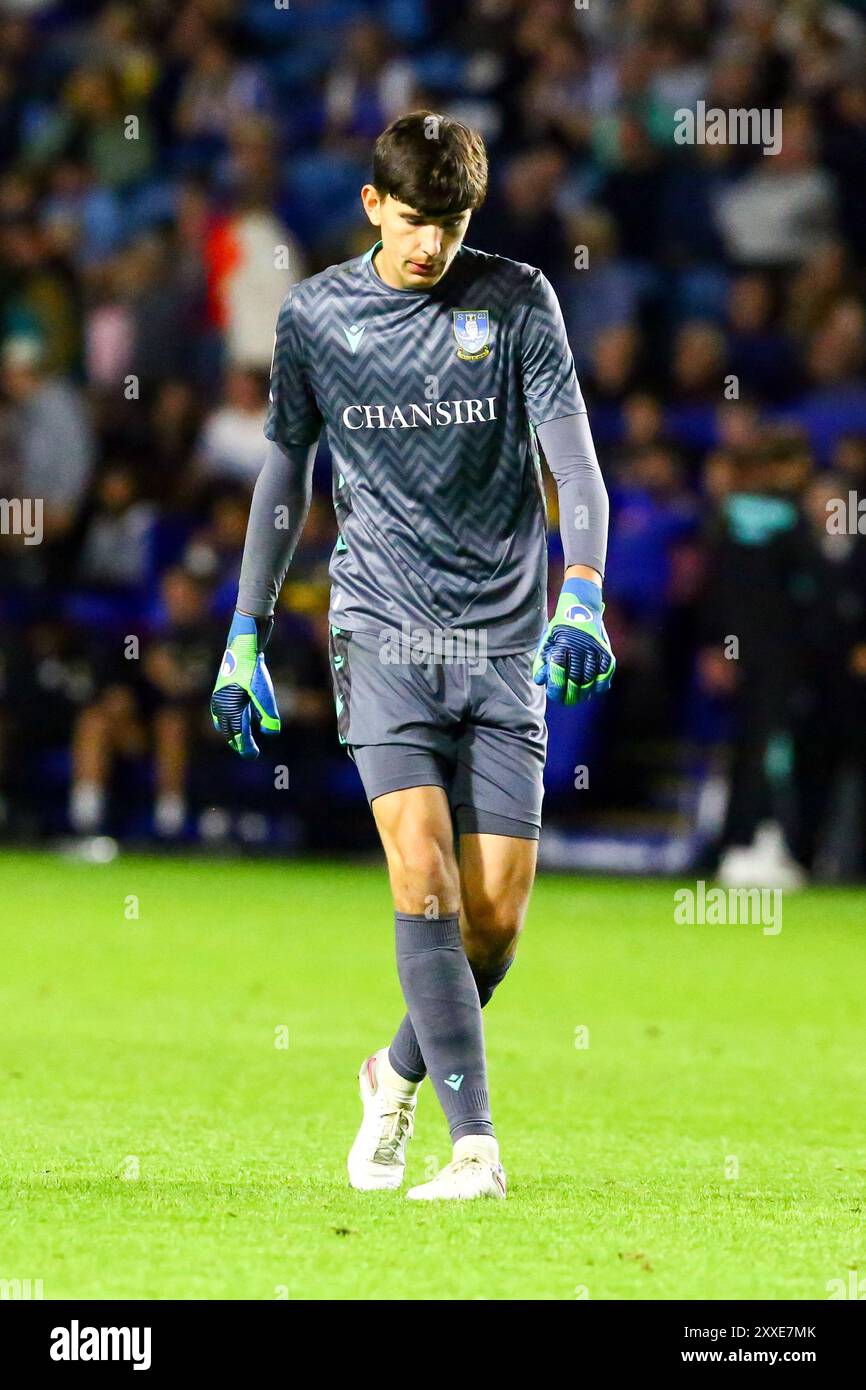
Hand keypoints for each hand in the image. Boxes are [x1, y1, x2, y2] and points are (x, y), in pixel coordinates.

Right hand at [211, 611, 279, 757]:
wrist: (243, 643)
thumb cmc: (252, 667)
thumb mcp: (263, 692)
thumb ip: (267, 714)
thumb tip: (271, 733)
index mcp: (229, 708)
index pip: (238, 734)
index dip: (246, 747)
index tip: (253, 756)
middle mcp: (221, 704)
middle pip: (230, 730)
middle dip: (239, 742)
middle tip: (249, 753)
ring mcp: (221, 696)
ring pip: (225, 721)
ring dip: (233, 732)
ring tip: (240, 740)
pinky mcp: (224, 688)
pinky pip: (225, 711)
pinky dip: (231, 719)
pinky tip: (239, 718)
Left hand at [532, 578, 614, 704]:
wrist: (582, 608)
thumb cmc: (561, 629)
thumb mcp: (548, 640)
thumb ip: (543, 660)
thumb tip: (539, 681)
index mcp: (563, 644)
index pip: (559, 671)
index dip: (556, 687)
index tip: (554, 695)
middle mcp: (580, 647)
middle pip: (575, 679)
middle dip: (569, 694)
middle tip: (565, 701)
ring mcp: (595, 650)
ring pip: (590, 679)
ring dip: (584, 693)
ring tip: (578, 698)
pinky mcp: (606, 652)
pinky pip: (605, 674)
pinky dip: (600, 685)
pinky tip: (593, 691)